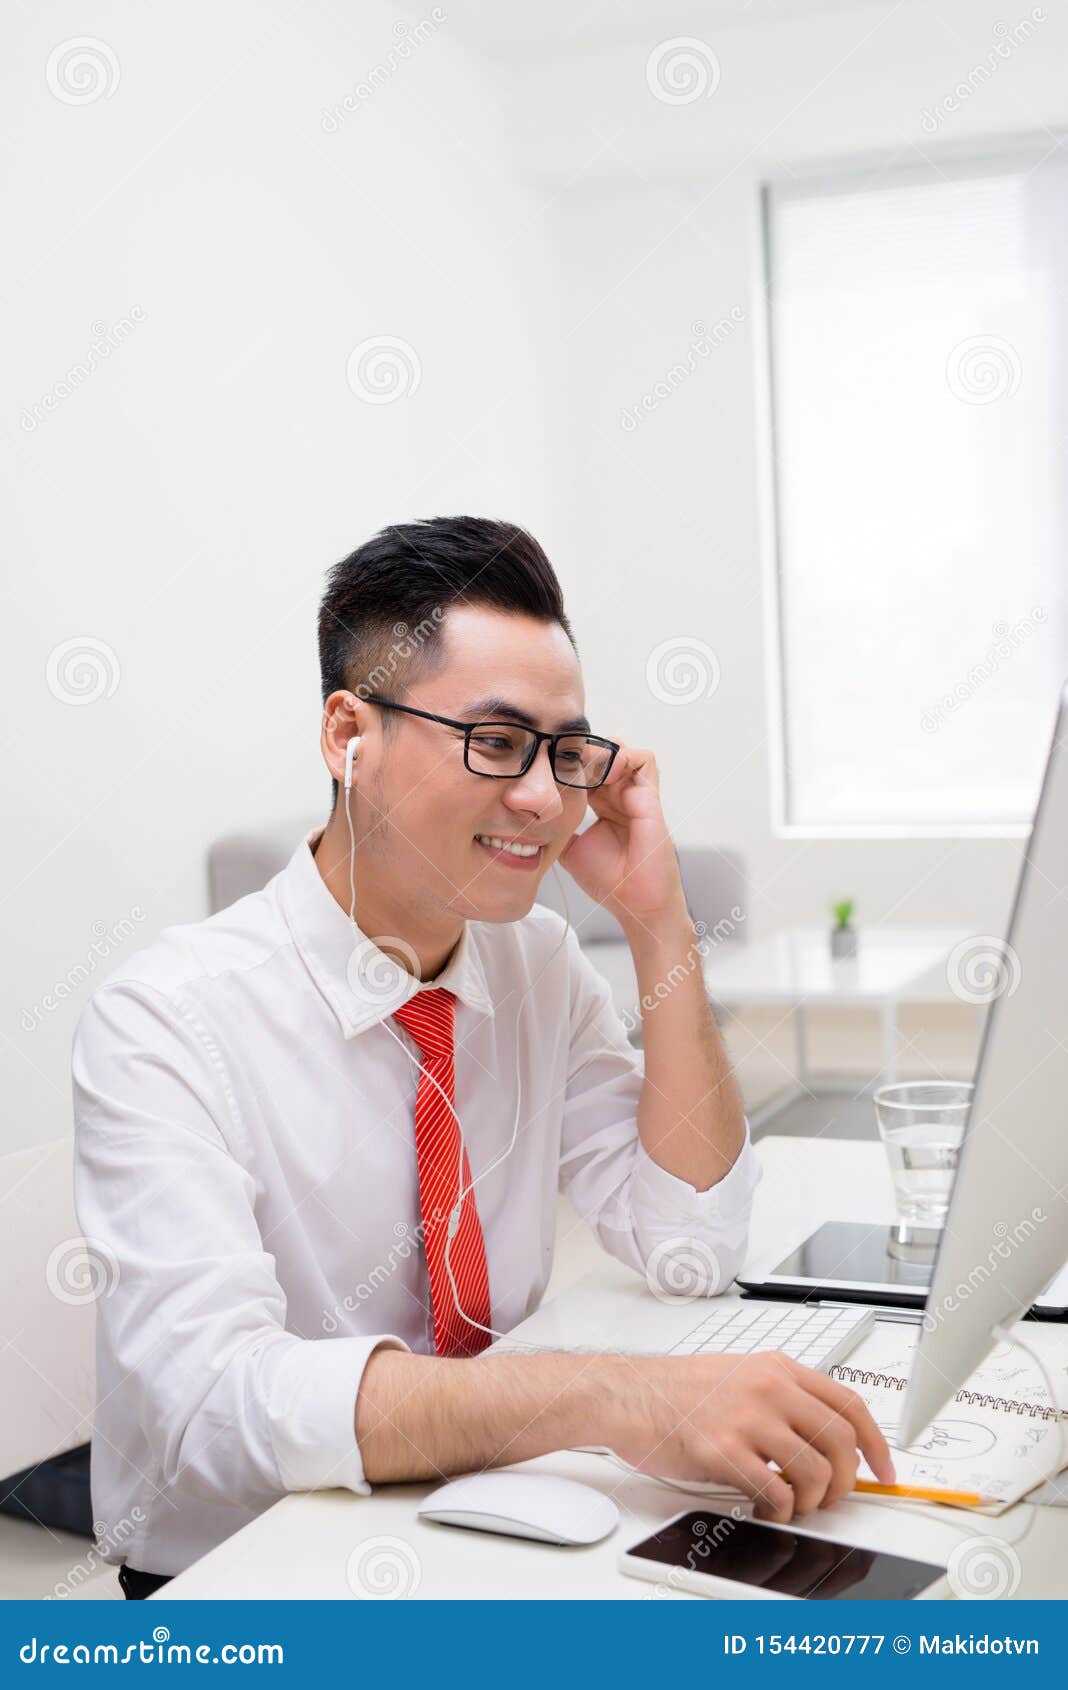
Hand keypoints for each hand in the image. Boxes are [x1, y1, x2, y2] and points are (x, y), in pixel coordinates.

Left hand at [558, 744, 683, 925]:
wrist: (634, 903)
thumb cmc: (609, 881)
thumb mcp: (570, 849)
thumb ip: (557, 831)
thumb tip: (532, 822)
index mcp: (604, 807)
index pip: (587, 771)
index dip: (568, 764)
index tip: (547, 768)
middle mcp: (621, 797)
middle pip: (602, 756)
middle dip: (580, 753)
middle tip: (559, 760)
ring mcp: (636, 796)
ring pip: (621, 752)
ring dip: (600, 753)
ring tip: (580, 768)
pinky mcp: (649, 799)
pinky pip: (643, 760)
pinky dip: (622, 757)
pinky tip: (602, 774)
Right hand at [602, 1351, 895, 1520]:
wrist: (626, 1394)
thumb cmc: (676, 1390)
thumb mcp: (741, 1374)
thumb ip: (784, 1399)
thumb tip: (827, 1441)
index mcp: (777, 1367)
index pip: (850, 1404)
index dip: (877, 1444)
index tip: (884, 1471)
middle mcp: (768, 1387)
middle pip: (840, 1440)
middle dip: (845, 1481)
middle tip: (831, 1497)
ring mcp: (746, 1417)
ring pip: (815, 1471)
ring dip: (813, 1501)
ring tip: (794, 1504)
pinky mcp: (722, 1449)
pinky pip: (775, 1492)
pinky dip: (781, 1510)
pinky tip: (766, 1506)